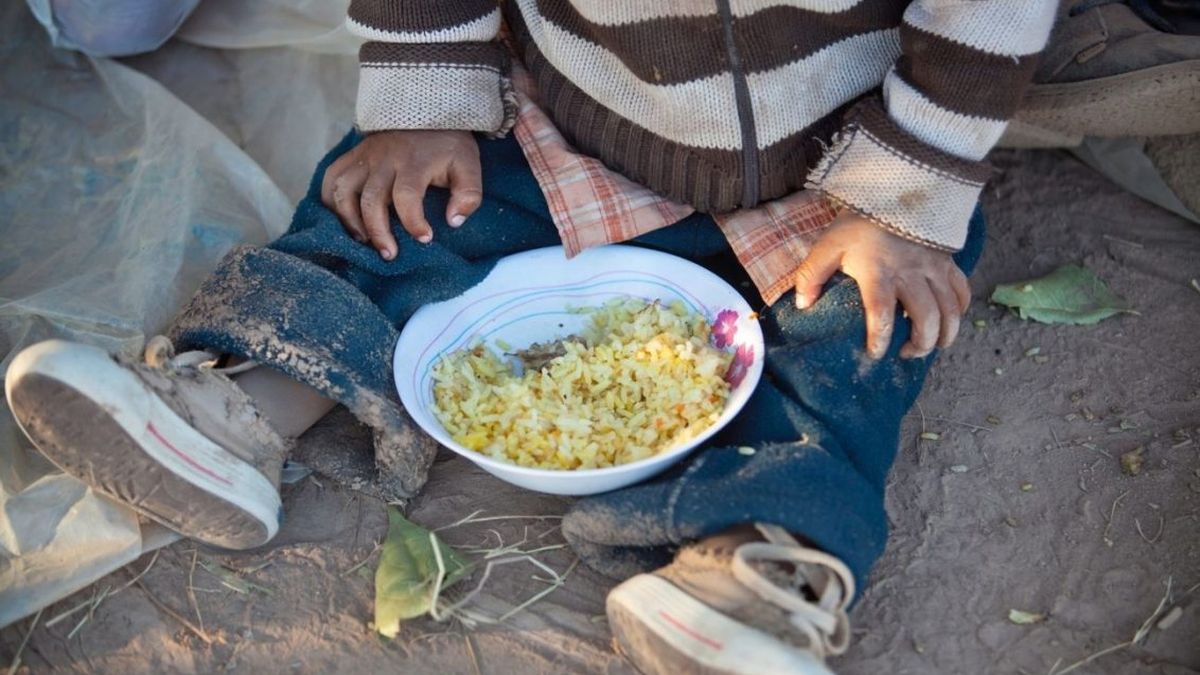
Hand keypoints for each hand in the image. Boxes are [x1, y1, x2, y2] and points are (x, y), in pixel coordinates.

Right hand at [320, 129, 482, 259]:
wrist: (426, 108)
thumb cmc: (447, 145)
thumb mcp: (468, 165)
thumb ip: (468, 194)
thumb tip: (454, 222)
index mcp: (415, 162)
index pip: (407, 195)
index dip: (413, 221)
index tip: (424, 239)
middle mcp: (384, 159)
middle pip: (371, 199)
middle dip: (378, 232)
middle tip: (389, 254)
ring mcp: (365, 157)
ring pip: (343, 190)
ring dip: (349, 220)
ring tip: (364, 241)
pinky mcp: (353, 156)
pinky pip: (331, 178)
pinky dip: (331, 202)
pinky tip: (344, 220)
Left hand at [794, 211, 969, 359]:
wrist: (892, 191)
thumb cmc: (857, 223)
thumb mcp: (828, 245)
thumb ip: (811, 274)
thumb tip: (803, 306)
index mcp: (878, 271)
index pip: (882, 313)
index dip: (880, 338)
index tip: (875, 354)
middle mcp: (910, 272)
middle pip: (926, 317)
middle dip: (920, 343)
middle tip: (905, 354)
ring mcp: (933, 267)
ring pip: (950, 309)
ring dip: (944, 334)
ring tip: (931, 346)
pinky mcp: (948, 261)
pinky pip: (962, 291)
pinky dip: (959, 311)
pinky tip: (948, 323)